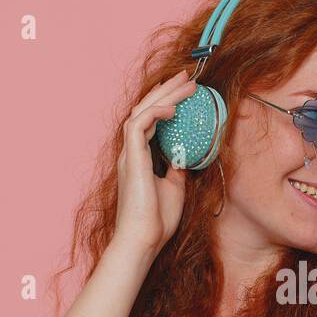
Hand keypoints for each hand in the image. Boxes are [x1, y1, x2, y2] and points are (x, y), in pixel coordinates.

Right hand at [111, 70, 197, 253]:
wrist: (143, 240)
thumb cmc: (156, 221)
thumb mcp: (174, 189)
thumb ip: (176, 169)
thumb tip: (186, 155)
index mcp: (139, 159)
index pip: (150, 121)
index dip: (165, 103)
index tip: (185, 92)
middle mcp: (131, 152)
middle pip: (147, 110)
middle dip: (167, 91)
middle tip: (187, 76)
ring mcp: (129, 154)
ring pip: (143, 112)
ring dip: (165, 96)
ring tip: (187, 84)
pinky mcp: (131, 158)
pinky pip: (140, 124)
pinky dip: (157, 113)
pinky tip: (174, 108)